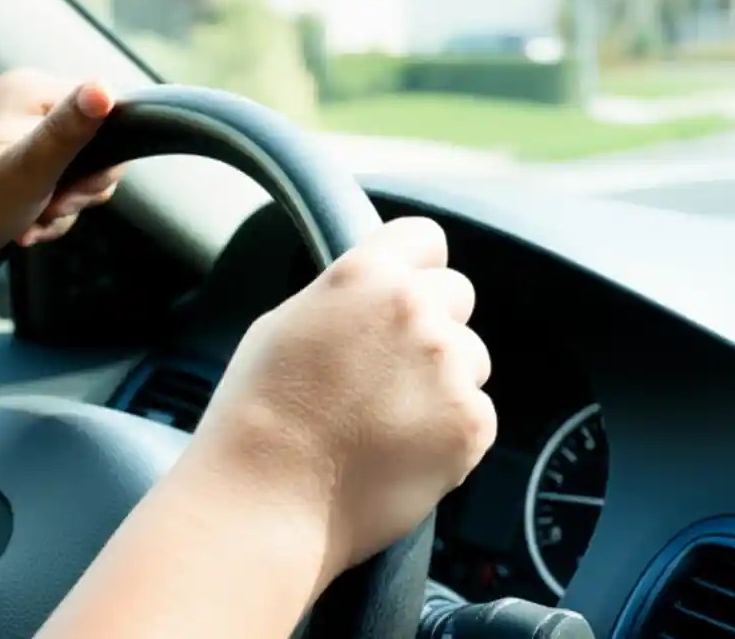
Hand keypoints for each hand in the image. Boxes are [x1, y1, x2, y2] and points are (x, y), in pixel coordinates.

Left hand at [0, 69, 120, 280]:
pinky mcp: (11, 149)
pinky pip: (54, 176)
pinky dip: (48, 205)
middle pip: (93, 141)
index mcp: (28, 88)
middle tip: (52, 209)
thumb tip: (106, 89)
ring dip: (65, 203)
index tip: (78, 191)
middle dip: (80, 188)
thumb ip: (69, 130)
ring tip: (34, 222)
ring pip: (77, 166)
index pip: (103, 109)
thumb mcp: (29, 169)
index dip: (104, 157)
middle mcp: (23, 97)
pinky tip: (27, 223)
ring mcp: (15, 123)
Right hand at [186, 217, 494, 578]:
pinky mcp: (470, 423)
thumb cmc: (258, 415)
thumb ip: (345, 297)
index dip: (414, 266)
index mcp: (365, 274)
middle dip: (432, 323)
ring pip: (471, 357)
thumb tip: (374, 294)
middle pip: (457, 295)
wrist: (266, 497)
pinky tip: (400, 449)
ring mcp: (449, 366)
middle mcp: (415, 309)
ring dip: (443, 379)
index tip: (405, 290)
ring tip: (386, 418)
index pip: (426, 238)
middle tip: (388, 367)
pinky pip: (476, 413)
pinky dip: (448, 432)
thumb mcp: (286, 322)